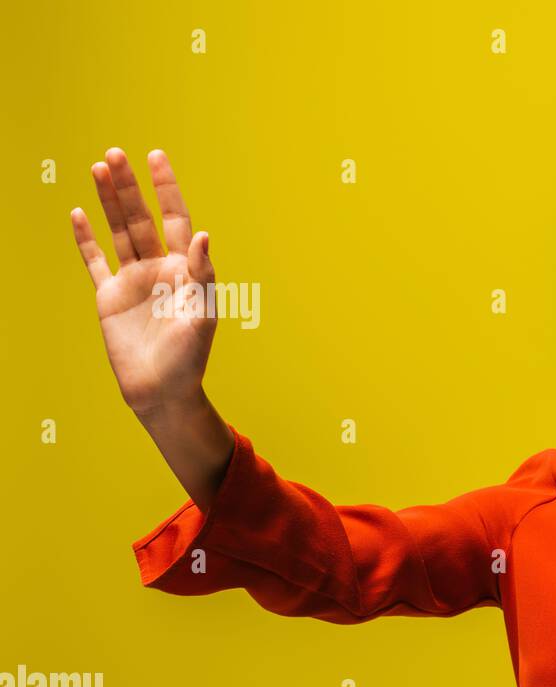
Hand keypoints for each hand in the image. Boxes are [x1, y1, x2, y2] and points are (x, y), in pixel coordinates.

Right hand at [71, 148, 216, 417]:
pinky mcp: (110, 296)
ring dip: (108, 201)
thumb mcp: (203, 314)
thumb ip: (202, 273)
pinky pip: (95, 261)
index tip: (156, 157)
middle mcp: (160, 269)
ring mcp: (133, 280)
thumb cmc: (190, 357)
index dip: (167, 189)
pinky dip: (85, 239)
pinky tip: (79, 213)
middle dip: (130, 187)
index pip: (177, 219)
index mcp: (187, 269)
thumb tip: (202, 234)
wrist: (162, 390)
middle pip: (142, 218)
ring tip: (98, 168)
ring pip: (118, 232)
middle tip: (116, 154)